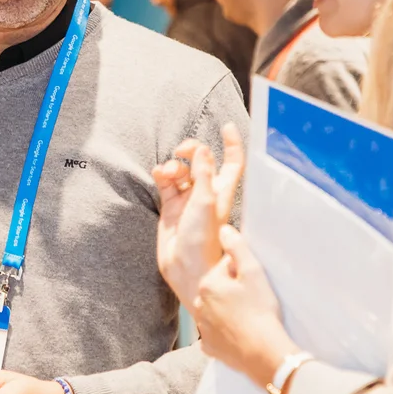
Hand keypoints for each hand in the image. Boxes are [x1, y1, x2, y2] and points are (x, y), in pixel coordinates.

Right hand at [152, 125, 242, 303]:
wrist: (185, 267)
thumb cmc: (202, 240)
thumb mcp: (204, 202)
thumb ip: (203, 174)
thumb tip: (202, 149)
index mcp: (222, 190)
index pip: (232, 161)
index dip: (232, 143)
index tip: (226, 125)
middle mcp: (206, 192)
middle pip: (202, 160)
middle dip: (192, 149)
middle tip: (182, 151)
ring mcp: (188, 199)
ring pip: (181, 169)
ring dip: (174, 165)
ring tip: (168, 173)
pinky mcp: (171, 206)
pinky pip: (166, 181)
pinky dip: (162, 174)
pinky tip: (159, 176)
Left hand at [195, 223, 296, 390]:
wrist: (264, 352)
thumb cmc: (260, 310)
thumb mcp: (253, 272)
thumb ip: (237, 247)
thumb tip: (223, 229)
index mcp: (207, 284)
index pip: (225, 269)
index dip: (243, 274)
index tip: (255, 286)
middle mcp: (198, 305)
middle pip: (219, 291)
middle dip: (233, 293)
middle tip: (254, 303)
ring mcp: (202, 328)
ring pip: (216, 312)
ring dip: (229, 312)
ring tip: (249, 318)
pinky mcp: (209, 347)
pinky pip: (217, 334)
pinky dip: (227, 334)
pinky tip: (241, 335)